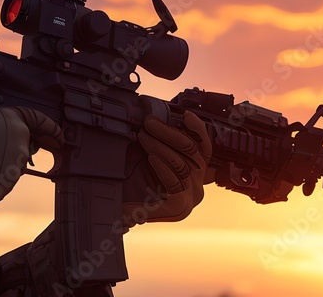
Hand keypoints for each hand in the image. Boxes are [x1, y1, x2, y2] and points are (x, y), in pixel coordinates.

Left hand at [121, 111, 211, 226]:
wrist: (118, 204)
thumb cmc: (134, 178)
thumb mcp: (150, 153)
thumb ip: (161, 138)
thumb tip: (158, 113)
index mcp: (194, 172)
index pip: (204, 147)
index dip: (198, 129)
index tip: (185, 115)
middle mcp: (197, 185)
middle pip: (192, 151)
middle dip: (169, 132)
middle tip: (149, 123)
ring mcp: (190, 198)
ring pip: (181, 164)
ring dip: (160, 146)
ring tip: (143, 136)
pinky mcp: (179, 207)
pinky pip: (175, 182)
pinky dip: (163, 167)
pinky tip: (151, 158)